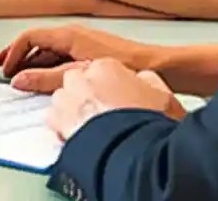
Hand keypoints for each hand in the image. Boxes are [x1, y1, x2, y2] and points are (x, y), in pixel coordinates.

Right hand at [0, 24, 155, 91]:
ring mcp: (81, 41)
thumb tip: (19, 80)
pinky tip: (45, 78)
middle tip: (2, 68)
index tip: (5, 69)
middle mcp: (72, 34)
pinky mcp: (88, 51)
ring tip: (20, 76)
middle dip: (17, 55)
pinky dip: (46, 65)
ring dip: (31, 61)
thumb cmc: (122, 65)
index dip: (13, 52)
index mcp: (68, 34)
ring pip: (47, 49)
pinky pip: (59, 54)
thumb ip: (47, 78)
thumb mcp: (77, 73)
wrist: (153, 65)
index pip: (29, 36)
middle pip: (36, 41)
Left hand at [47, 59, 186, 141]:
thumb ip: (149, 81)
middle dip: (87, 96)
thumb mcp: (163, 96)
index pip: (101, 71)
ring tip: (92, 130)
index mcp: (106, 67)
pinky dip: (63, 130)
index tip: (117, 100)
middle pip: (77, 82)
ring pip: (63, 101)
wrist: (132, 151)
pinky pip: (54, 123)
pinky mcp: (55, 124)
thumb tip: (143, 80)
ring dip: (73, 113)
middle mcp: (81, 79)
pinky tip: (79, 139)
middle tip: (104, 115)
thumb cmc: (147, 124)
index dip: (110, 88)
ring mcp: (66, 101)